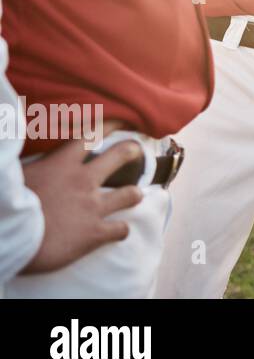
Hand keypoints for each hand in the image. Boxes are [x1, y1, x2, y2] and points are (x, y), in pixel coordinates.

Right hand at [20, 128, 146, 274]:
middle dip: (131, 151)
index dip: (109, 125)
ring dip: (133, 194)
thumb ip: (35, 163)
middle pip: (120, 156)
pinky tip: (117, 231)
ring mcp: (93, 207)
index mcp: (62, 164)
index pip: (91, 134)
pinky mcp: (95, 233)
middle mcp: (84, 181)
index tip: (121, 120)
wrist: (10, 238)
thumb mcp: (19, 174)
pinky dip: (121, 230)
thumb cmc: (7, 205)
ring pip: (130, 194)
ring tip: (133, 195)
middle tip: (136, 150)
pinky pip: (121, 229)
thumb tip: (20, 146)